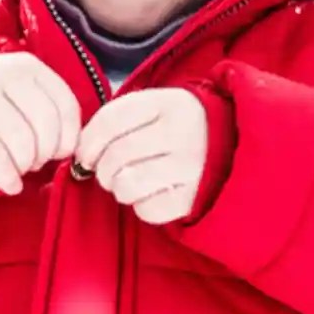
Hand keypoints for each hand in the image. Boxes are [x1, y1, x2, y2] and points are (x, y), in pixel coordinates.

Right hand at [0, 52, 80, 194]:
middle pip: (44, 122)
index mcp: (29, 66)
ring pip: (20, 139)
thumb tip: (72, 149)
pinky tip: (11, 185)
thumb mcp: (27, 91)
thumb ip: (52, 111)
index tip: (62, 152)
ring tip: (22, 167)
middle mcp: (4, 75)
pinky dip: (7, 176)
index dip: (69, 136)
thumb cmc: (0, 100)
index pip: (65, 104)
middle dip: (47, 152)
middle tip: (38, 161)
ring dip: (27, 164)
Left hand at [74, 88, 207, 224]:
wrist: (234, 142)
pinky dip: (141, 205)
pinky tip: (152, 193)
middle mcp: (183, 132)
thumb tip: (80, 157)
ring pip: (127, 185)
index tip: (84, 155)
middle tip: (108, 171)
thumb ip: (117, 121)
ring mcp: (192, 167)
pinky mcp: (195, 197)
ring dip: (119, 187)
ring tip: (130, 181)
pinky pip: (148, 210)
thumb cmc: (180, 125)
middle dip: (101, 169)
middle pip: (115, 155)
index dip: (88, 141)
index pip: (111, 120)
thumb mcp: (156, 107)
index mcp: (169, 103)